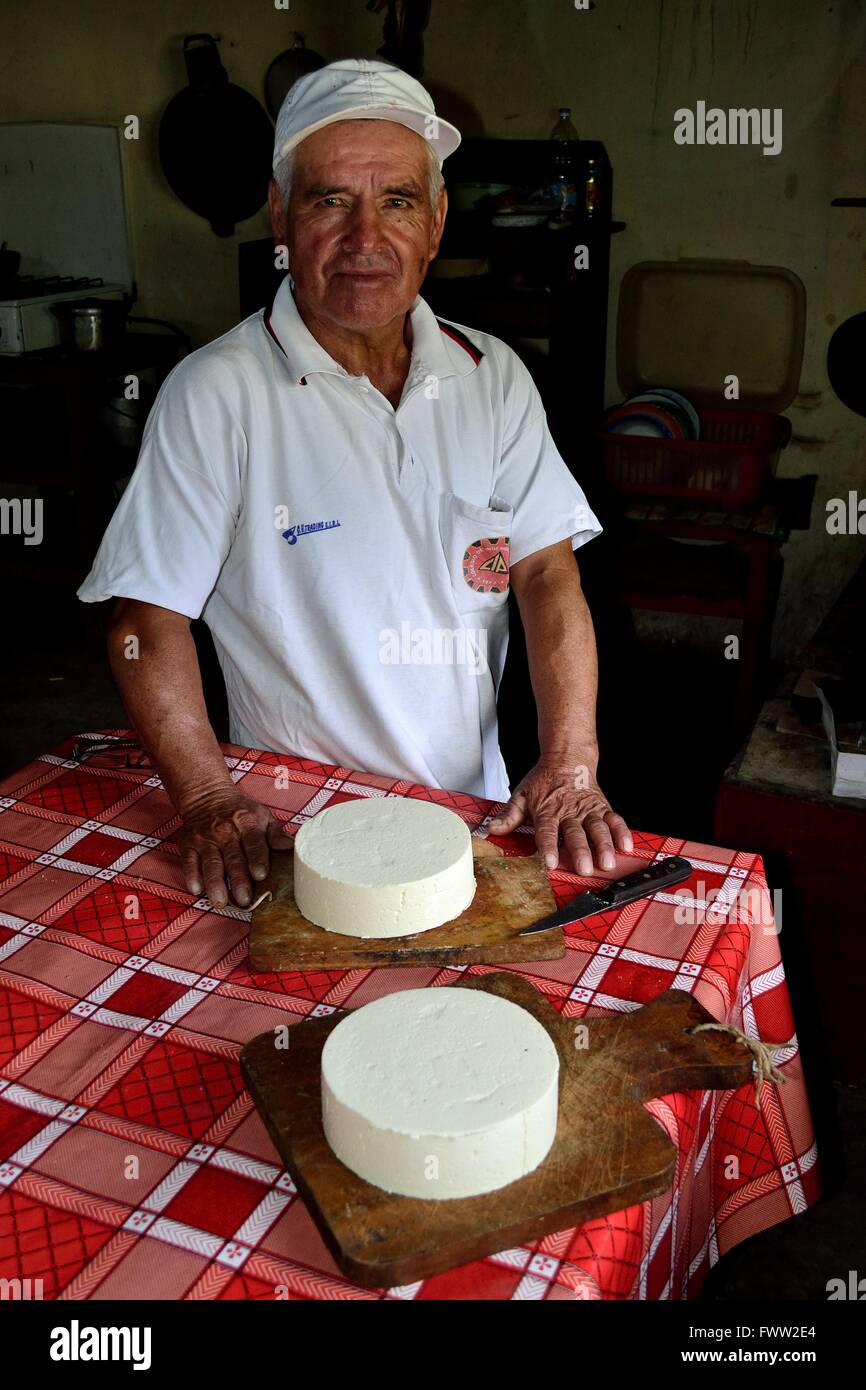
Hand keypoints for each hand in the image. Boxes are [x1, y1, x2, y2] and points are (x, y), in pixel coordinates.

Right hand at [177, 788, 292, 908]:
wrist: (207, 796)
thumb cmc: (240, 812)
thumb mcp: (262, 816)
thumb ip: (275, 835)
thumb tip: (290, 848)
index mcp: (247, 823)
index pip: (254, 842)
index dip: (257, 859)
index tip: (261, 875)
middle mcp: (225, 831)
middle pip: (233, 858)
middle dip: (238, 880)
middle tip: (244, 899)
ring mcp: (205, 838)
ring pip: (211, 863)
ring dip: (215, 883)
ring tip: (221, 901)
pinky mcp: (188, 844)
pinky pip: (188, 862)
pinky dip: (191, 876)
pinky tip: (196, 890)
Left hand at [487, 757, 631, 874]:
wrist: (567, 758)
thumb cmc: (543, 781)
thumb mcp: (522, 795)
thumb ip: (509, 815)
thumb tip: (492, 829)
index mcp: (548, 810)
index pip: (547, 831)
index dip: (549, 847)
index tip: (551, 862)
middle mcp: (570, 811)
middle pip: (576, 833)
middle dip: (580, 852)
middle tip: (584, 869)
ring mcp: (588, 809)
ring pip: (598, 828)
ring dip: (603, 846)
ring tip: (607, 862)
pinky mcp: (603, 807)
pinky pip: (615, 819)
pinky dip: (622, 832)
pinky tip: (626, 846)